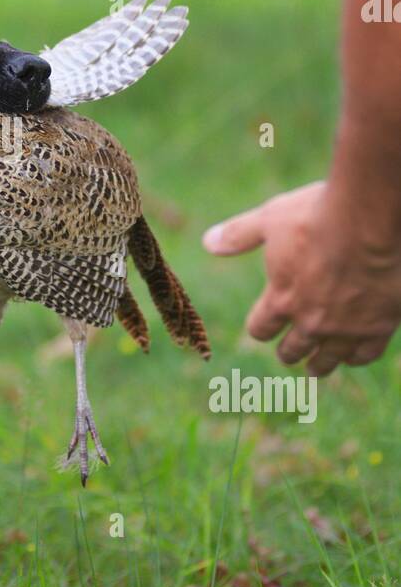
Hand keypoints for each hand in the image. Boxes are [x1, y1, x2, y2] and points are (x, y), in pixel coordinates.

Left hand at [202, 181, 400, 375]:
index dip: (261, 328)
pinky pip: (364, 354)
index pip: (261, 329)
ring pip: (328, 359)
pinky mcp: (378, 326)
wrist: (369, 221)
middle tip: (289, 355)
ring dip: (319, 364)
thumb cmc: (316, 217)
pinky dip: (356, 356)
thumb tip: (207, 242)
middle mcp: (310, 322)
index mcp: (280, 300)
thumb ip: (240, 235)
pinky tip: (353, 355)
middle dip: (289, 352)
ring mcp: (345, 328)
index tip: (263, 328)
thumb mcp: (270, 220)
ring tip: (316, 369)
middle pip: (293, 350)